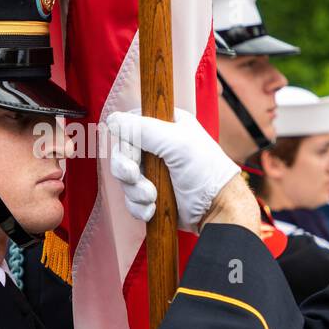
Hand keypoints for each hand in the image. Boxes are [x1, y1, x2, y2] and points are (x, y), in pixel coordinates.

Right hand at [106, 108, 240, 230]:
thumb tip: (112, 120)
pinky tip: (152, 209)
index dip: (126, 143)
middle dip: (126, 170)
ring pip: (124, 179)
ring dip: (134, 191)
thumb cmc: (205, 170)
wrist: (216, 208)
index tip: (134, 154)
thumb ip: (142, 129)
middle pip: (121, 154)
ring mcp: (153, 171)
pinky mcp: (151, 194)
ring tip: (152, 197)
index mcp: (164, 125)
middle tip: (135, 177)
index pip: (129, 127)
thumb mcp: (175, 142)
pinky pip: (130, 199)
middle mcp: (156, 146)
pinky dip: (138, 206)